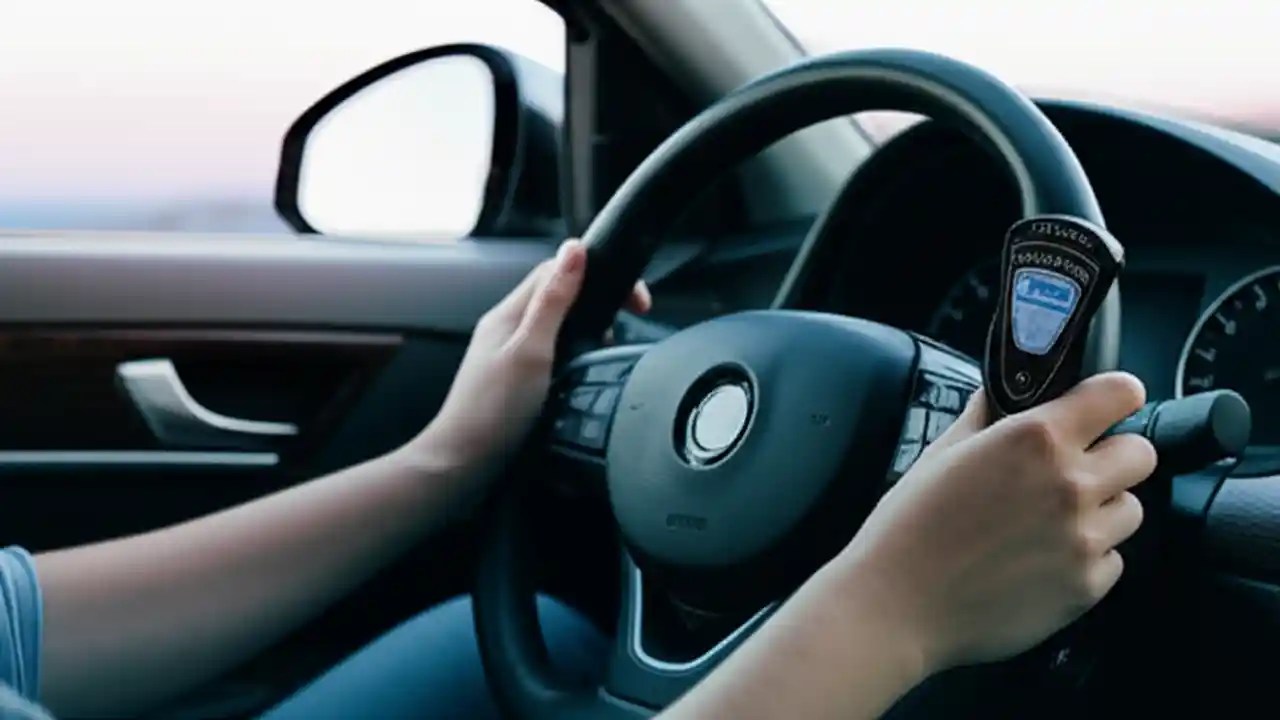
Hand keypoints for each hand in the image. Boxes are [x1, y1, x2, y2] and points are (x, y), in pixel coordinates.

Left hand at [413, 239, 649, 484]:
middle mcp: (509, 327)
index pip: (557, 269)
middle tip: (627, 318)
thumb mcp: (531, 349)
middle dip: (596, 298)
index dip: (596, 271)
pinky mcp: (518, 378)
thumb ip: (554, 300)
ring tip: (608, 344)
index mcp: (510, 313)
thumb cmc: (493, 410)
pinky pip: (552, 349)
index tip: (632, 296)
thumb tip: (574, 250)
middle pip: (559, 293)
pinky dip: (575, 351)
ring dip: (587, 325)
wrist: (464, 462)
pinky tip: (585, 368)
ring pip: (558, 322)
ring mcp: (511, 353)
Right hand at [836, 372, 1156, 673]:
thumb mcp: (941, 453)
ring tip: (1050, 523)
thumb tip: (1004, 390)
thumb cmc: (909, 528)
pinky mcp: (1087, 586)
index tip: (1110, 404)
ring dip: (1102, 510)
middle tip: (1075, 471)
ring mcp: (1085, 539)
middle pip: (1141, 453)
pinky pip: (1112, 559)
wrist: (896, 605)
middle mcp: (1070, 484)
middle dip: (1113, 456)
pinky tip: (1040, 560)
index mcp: (1035, 438)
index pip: (1120, 392)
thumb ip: (986, 414)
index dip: (1117, 396)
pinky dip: (1086, 558)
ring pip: (1131, 510)